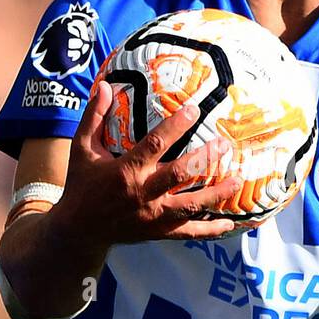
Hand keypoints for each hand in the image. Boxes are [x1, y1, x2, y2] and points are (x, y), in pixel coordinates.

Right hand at [57, 80, 244, 245]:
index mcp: (125, 171)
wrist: (79, 230)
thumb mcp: (82, 149)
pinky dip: (211, 229)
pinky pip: (190, 232)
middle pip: (179, 174)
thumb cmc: (83, 185)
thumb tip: (105, 85)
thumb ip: (94, 117)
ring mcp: (154, 215)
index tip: (194, 109)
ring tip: (238, 179)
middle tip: (225, 144)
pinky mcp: (159, 232)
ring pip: (191, 204)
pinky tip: (232, 223)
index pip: (154, 144)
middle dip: (205, 158)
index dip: (175, 126)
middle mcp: (143, 193)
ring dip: (216, 193)